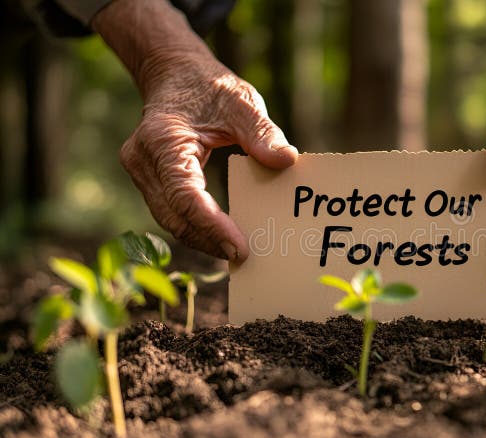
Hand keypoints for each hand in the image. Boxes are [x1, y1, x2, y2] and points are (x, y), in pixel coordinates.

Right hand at [94, 0, 296, 260]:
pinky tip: (221, 237)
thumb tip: (286, 161)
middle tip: (244, 258)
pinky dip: (196, 226)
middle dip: (208, 241)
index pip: (185, 196)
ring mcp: (141, 172)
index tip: (240, 247)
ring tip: (236, 253)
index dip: (212, 225)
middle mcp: (142, 160)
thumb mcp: (241, 102)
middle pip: (174, 216)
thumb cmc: (209, 87)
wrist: (175, 74)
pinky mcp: (149, 179)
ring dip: (201, 239)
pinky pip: (171, 211)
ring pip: (169, 219)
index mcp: (162, 140)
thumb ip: (262, 132)